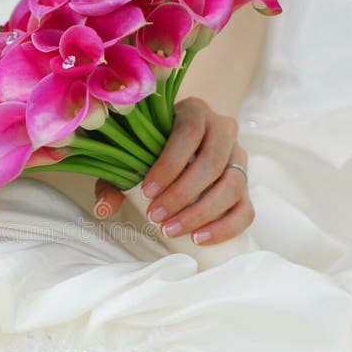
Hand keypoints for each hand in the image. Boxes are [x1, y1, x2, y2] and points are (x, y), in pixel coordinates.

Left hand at [93, 96, 254, 244]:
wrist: (180, 153)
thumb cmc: (151, 151)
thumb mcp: (130, 159)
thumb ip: (115, 180)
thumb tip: (105, 207)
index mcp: (195, 112)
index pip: (188, 134)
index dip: (169, 165)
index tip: (147, 192)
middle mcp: (224, 130)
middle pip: (212, 162)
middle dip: (182, 194)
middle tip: (155, 216)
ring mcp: (240, 158)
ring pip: (232, 186)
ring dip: (201, 213)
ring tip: (171, 230)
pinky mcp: (247, 186)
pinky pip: (246, 209)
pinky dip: (225, 227)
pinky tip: (198, 239)